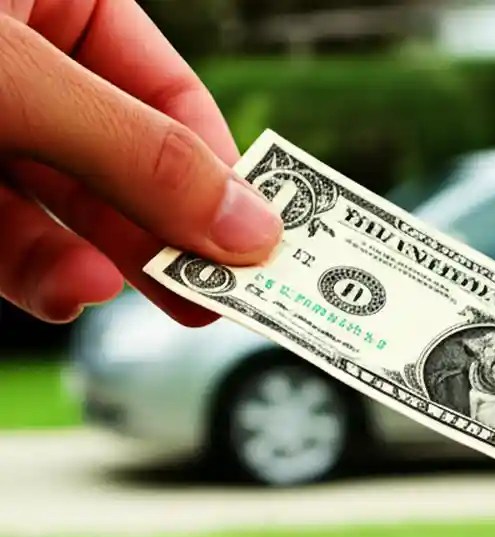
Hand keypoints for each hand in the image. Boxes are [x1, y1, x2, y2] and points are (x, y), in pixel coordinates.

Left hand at [0, 1, 281, 325]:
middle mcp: (27, 67)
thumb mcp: (17, 80)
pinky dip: (39, 272)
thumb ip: (132, 152)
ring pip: (65, 212)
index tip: (260, 242)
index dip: (220, 170)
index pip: (170, 92)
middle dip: (174, 235)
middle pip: (128, 164)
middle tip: (230, 295)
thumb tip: (248, 226)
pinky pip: (4, 238)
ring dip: (110, 264)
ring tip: (166, 303)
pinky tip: (70, 289)